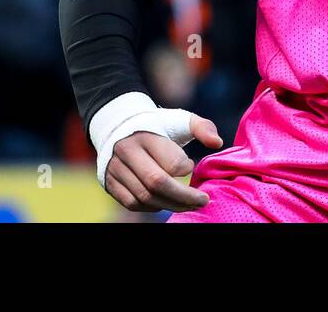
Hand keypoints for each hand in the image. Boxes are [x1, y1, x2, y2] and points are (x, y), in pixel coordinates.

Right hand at [104, 113, 223, 212]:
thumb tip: (218, 143)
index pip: (170, 161)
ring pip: (145, 197)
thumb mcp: (181, 120)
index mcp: (146, 136)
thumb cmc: (157, 126)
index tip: (191, 164)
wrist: (120, 126)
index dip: (185, 168)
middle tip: (203, 200)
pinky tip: (166, 202)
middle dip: (184, 197)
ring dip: (171, 204)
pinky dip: (151, 207)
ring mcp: (116, 169)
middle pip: (157, 183)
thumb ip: (202, 127)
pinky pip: (132, 203)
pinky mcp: (110, 183)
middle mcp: (127, 153)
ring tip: (189, 204)